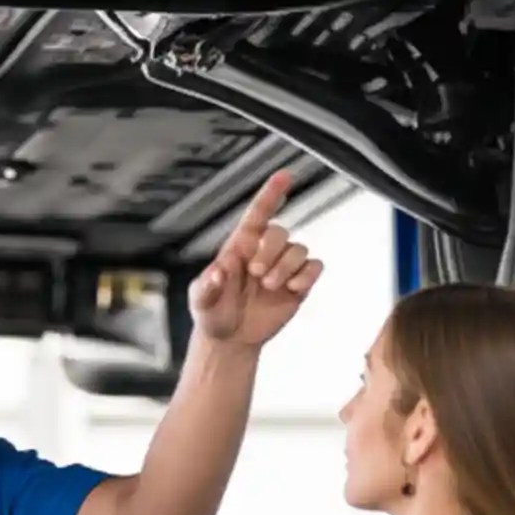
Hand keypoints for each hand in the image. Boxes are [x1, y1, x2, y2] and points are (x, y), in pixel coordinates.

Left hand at [188, 170, 323, 346]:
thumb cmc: (211, 314)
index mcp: (239, 247)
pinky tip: (292, 289)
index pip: (257, 214)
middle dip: (271, 250)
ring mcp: (282, 268)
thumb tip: (220, 271)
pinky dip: (307, 276)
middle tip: (256, 274)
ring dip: (286, 267)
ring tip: (269, 287)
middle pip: (280, 232)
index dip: (270, 194)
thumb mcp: (200, 300)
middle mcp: (263, 253)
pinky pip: (314, 267)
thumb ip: (207, 286)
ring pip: (299, 249)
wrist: (229, 340)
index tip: (284, 175)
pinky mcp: (297, 285)